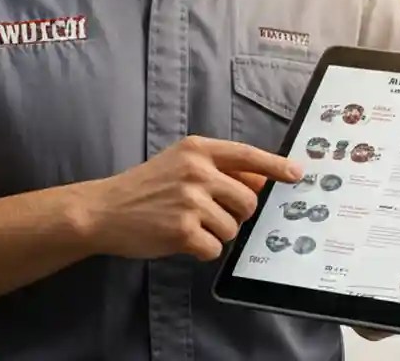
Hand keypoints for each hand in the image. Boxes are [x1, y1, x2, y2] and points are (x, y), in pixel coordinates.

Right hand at [88, 135, 303, 260]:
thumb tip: (260, 181)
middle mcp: (196, 171)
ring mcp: (189, 201)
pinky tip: (181, 240)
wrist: (103, 210)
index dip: (276, 166)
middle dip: (236, 214)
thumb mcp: (179, 164)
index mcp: (197, 150)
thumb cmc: (144, 188)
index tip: (297, 174)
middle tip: (209, 215)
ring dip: (216, 234)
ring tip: (188, 225)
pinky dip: (202, 250)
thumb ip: (217, 168)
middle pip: (247, 201)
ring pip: (233, 228)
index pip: (247, 155)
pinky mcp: (182, 230)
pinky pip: (214, 248)